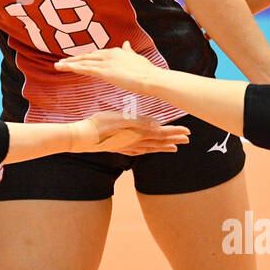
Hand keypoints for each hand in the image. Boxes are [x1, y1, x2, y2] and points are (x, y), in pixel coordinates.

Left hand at [54, 41, 159, 94]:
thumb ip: (128, 51)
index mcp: (117, 52)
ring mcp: (107, 63)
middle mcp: (109, 54)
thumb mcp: (136, 58)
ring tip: (58, 66)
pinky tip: (66, 68)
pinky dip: (75, 68)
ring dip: (70, 64)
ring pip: (83, 62)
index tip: (77, 59)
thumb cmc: (147, 72)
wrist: (151, 78)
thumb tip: (126, 44)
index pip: (97, 54)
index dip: (86, 57)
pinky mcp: (105, 72)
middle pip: (87, 56)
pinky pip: (86, 69)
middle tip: (61, 62)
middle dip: (74, 59)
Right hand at [72, 112, 190, 155]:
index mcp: (136, 133)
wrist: (81, 138)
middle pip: (158, 142)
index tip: (188, 132)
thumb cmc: (99, 125)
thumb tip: (158, 124)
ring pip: (150, 148)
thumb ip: (139, 121)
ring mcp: (127, 147)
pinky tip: (148, 151)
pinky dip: (148, 151)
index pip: (160, 133)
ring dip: (163, 147)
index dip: (175, 132)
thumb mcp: (119, 118)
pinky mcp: (119, 148)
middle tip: (187, 140)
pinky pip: (139, 151)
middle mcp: (134, 142)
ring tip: (174, 148)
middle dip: (174, 140)